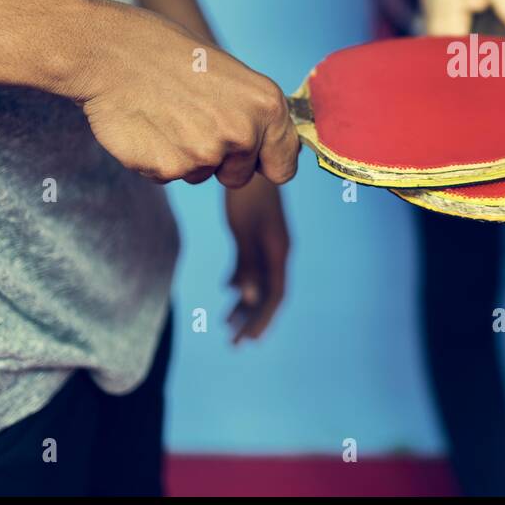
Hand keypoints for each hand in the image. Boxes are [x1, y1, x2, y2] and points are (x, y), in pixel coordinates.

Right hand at [69, 0, 299, 186]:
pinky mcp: (170, 168)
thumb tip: (276, 151)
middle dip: (220, 159)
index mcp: (268, 105)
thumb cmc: (172, 54)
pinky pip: (170, 176)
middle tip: (193, 119)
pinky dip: (158, 158)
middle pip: (239, 176)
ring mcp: (207, 154)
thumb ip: (255, 115)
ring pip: (202, 175)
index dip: (266, 162)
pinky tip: (148, 125)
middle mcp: (244, 133)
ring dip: (186, 155)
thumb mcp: (232, 75)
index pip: (284, 164)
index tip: (254, 157)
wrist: (114, 51)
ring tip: (167, 114)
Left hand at [225, 174, 289, 342]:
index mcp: (278, 252)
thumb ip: (247, 263)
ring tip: (227, 324)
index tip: (249, 340)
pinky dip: (240, 279)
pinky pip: (251, 265)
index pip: (274, 295)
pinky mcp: (257, 233)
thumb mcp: (243, 230)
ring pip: (258, 280)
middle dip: (251, 319)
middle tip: (234, 343)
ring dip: (244, 303)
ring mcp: (267, 242)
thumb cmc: (247, 195)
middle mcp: (276, 251)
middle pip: (267, 293)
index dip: (262, 319)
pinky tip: (227, 288)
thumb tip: (246, 299)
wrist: (250, 162)